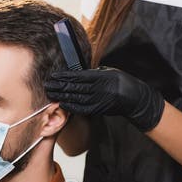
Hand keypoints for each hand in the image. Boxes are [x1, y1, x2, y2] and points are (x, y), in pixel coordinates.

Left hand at [45, 67, 164, 131]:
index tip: (54, 75)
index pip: (79, 76)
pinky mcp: (99, 109)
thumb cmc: (122, 82)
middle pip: (75, 87)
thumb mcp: (109, 71)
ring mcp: (99, 100)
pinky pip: (82, 109)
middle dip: (59, 86)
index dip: (64, 76)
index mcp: (102, 76)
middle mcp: (100, 89)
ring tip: (51, 93)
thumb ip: (93, 72)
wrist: (135, 99)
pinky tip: (62, 103)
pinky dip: (71, 106)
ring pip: (76, 98)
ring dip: (62, 95)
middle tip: (47, 84)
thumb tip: (77, 72)